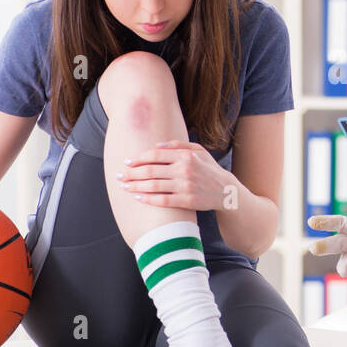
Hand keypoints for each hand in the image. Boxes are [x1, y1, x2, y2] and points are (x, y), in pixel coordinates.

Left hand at [118, 139, 237, 212]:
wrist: (226, 191)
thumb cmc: (209, 169)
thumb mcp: (199, 151)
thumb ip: (178, 145)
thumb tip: (156, 146)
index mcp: (186, 156)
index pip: (155, 155)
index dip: (138, 159)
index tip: (127, 162)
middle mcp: (184, 170)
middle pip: (151, 171)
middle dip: (132, 174)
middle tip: (120, 176)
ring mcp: (185, 186)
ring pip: (154, 186)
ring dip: (136, 187)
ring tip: (125, 187)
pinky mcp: (187, 201)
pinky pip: (163, 200)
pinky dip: (148, 199)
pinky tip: (138, 198)